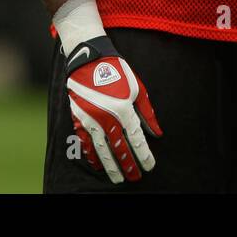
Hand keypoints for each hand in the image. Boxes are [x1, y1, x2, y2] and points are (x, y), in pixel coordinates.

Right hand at [65, 36, 161, 182]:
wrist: (88, 58)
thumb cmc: (117, 71)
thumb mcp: (138, 88)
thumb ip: (147, 113)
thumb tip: (157, 133)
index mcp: (123, 109)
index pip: (136, 139)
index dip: (143, 155)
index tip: (149, 166)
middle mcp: (106, 117)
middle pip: (119, 148)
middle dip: (128, 165)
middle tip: (135, 178)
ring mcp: (90, 119)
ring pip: (101, 150)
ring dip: (110, 166)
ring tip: (117, 178)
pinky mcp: (78, 118)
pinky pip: (85, 142)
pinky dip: (92, 155)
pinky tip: (98, 165)